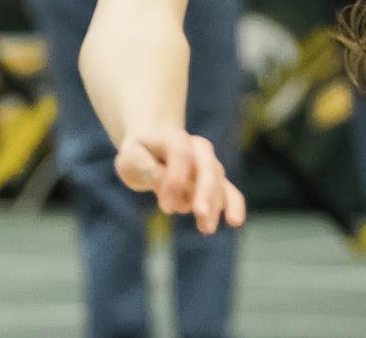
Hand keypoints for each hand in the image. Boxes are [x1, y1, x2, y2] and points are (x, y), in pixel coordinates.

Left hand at [114, 128, 247, 234]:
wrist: (152, 145)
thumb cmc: (140, 153)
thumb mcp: (130, 158)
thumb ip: (145, 167)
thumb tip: (163, 185)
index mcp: (174, 137)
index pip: (181, 154)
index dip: (176, 180)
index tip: (166, 207)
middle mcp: (196, 147)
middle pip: (207, 166)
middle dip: (205, 191)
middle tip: (200, 213)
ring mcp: (208, 163)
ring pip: (218, 181)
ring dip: (215, 205)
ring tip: (206, 229)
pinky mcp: (215, 182)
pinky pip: (229, 191)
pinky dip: (234, 204)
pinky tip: (235, 221)